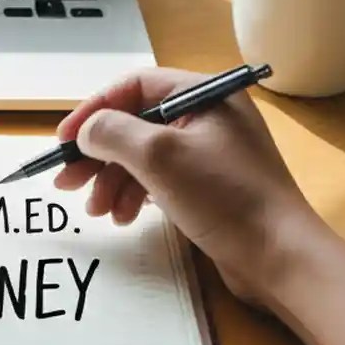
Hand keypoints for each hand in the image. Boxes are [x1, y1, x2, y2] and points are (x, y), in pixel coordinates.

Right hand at [54, 68, 326, 302]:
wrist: (281, 258)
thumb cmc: (224, 197)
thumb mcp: (159, 156)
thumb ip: (112, 134)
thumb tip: (86, 132)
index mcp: (205, 95)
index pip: (135, 87)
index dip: (94, 110)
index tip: (64, 140)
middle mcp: (209, 117)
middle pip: (135, 124)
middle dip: (98, 155)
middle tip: (66, 181)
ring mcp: (211, 154)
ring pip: (143, 157)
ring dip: (112, 181)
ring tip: (97, 210)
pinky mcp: (210, 187)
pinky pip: (160, 180)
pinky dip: (135, 195)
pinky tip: (124, 216)